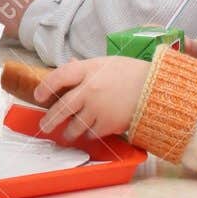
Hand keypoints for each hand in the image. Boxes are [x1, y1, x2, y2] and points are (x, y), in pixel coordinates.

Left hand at [34, 56, 149, 142]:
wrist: (158, 88)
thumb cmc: (132, 73)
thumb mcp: (106, 63)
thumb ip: (85, 67)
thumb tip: (68, 64)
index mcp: (88, 70)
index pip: (59, 76)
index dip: (45, 86)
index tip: (38, 95)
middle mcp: (89, 89)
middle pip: (62, 107)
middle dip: (50, 119)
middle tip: (44, 126)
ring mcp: (98, 108)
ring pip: (74, 125)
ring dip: (68, 132)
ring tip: (66, 135)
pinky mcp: (108, 124)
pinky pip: (91, 133)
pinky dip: (89, 135)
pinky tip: (89, 134)